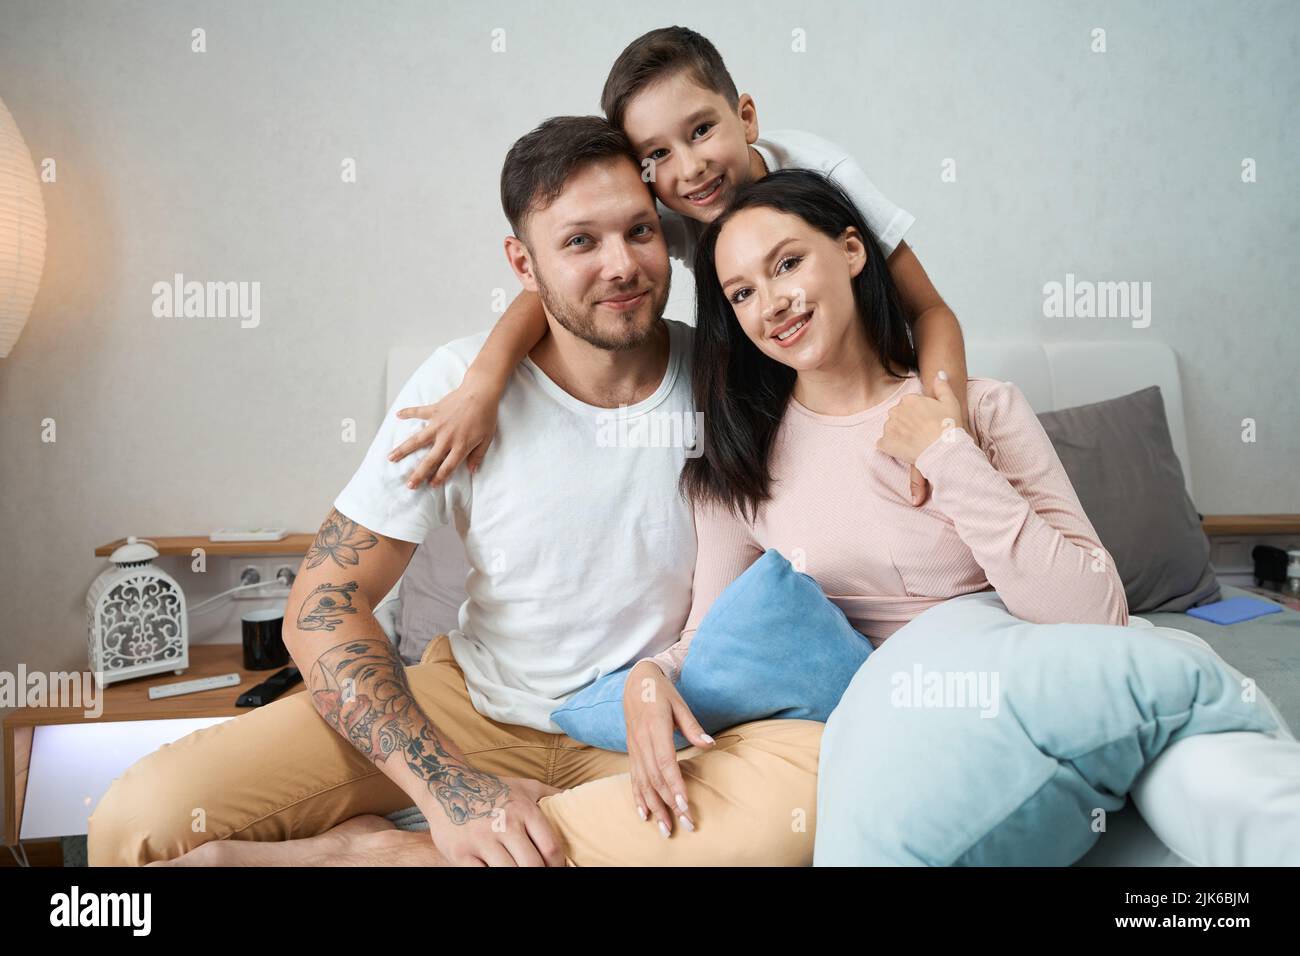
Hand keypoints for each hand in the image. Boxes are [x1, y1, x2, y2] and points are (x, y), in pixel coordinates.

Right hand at [387, 373, 500, 486]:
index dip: (439, 478)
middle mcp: (446, 438)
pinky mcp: (434, 411)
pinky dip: (408, 412)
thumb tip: (472, 470)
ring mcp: (438, 424)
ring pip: (417, 440)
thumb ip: (478, 455)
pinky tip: (397, 415)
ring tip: (390, 457)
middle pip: (430, 460)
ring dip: (403, 449)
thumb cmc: (486, 416)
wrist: (481, 393)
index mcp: (460, 446)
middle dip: (418, 474)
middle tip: (409, 485)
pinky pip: (418, 412)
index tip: (430, 485)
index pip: (447, 467)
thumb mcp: (487, 439)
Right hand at [423, 769, 565, 866]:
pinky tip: (497, 871)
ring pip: (508, 873)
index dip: (558, 866)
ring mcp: (481, 840)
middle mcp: (505, 824)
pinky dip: (492, 876)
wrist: (448, 785)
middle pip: (532, 866)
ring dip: (517, 876)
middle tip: (540, 874)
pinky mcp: (461, 853)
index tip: (557, 870)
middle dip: (539, 875)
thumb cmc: (494, 789)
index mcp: (524, 810)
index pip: (551, 848)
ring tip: (519, 872)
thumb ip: (553, 795)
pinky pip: (482, 875)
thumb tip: (582, 799)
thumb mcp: (526, 787)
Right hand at [622, 661, 713, 837]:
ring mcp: (634, 748)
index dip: (675, 786)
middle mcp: (642, 741)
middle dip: (669, 805)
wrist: (635, 681)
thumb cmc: (662, 692)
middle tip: (684, 825)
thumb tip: (710, 745)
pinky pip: (633, 778)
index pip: (665, 762)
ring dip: (654, 808)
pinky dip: (638, 798)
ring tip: (665, 829)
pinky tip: (644, 815)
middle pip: (655, 779)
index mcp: (655, 727)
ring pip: (643, 783)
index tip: (685, 806)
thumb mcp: (679, 704)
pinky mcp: (631, 751)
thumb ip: (693, 727)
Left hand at [877, 370, 965, 469]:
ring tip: (914, 441)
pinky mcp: (885, 443)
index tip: (928, 421)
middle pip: (898, 415)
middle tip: (921, 432)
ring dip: (899, 434)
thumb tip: (939, 373)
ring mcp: (888, 427)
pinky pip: (884, 443)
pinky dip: (891, 446)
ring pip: (891, 428)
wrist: (942, 451)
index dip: (919, 414)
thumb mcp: (950, 402)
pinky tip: (904, 449)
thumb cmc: (948, 427)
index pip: (909, 404)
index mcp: (908, 399)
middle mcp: (895, 411)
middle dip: (907, 422)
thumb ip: (942, 386)